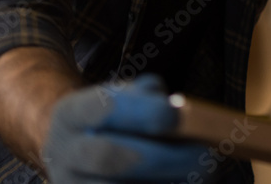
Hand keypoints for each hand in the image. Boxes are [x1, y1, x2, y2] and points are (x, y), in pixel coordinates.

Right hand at [41, 74, 210, 182]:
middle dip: (164, 159)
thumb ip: (148, 96)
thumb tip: (179, 110)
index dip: (143, 113)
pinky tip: (181, 183)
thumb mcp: (121, 97)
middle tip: (205, 158)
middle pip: (111, 159)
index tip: (177, 116)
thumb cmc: (110, 121)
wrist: (69, 152)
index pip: (105, 109)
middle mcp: (65, 152)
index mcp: (72, 113)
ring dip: (165, 183)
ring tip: (200, 176)